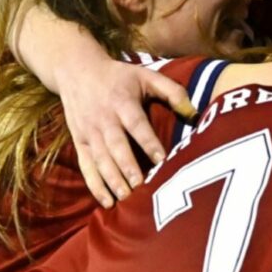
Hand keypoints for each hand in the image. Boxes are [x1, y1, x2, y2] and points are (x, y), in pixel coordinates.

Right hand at [59, 60, 195, 207]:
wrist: (76, 69)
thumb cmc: (120, 76)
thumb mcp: (146, 75)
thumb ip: (173, 91)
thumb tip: (195, 113)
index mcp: (122, 102)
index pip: (137, 125)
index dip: (149, 143)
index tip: (163, 161)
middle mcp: (104, 118)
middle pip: (116, 146)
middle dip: (128, 167)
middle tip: (141, 187)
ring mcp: (89, 132)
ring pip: (100, 160)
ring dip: (112, 180)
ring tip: (126, 198)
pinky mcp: (79, 141)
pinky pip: (86, 167)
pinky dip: (95, 186)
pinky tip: (107, 202)